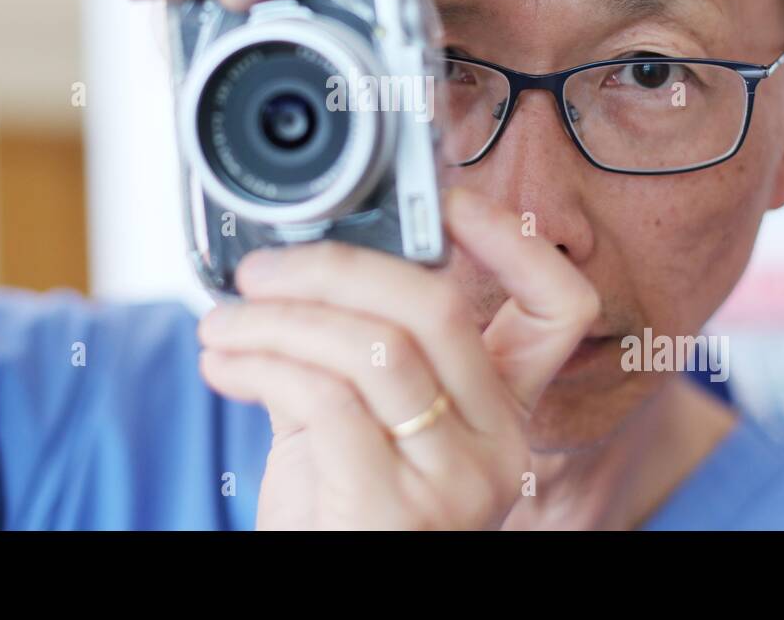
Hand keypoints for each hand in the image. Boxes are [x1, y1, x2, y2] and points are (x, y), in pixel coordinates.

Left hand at [195, 187, 602, 529]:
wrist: (319, 587)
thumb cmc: (339, 512)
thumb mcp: (362, 419)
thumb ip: (349, 348)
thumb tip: (294, 268)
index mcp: (499, 408)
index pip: (559, 310)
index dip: (513, 242)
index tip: (447, 202)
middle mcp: (494, 444)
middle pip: (438, 309)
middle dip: (336, 268)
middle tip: (265, 271)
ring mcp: (453, 481)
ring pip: (375, 349)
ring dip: (278, 320)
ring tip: (224, 325)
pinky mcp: (395, 511)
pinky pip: (327, 400)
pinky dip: (261, 365)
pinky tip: (224, 365)